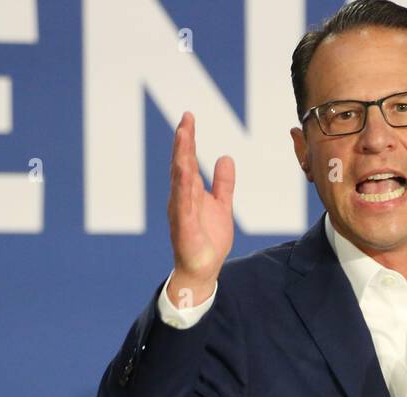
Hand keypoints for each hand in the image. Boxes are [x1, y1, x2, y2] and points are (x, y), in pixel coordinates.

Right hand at [166, 111, 233, 307]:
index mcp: (190, 191)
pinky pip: (183, 204)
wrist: (203, 268)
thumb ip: (223, 183)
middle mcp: (182, 197)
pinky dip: (183, 187)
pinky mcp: (184, 226)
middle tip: (185, 120)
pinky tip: (185, 171)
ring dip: (181, 158)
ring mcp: (181, 210)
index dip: (188, 139)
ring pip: (180, 179)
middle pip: (181, 164)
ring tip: (183, 137)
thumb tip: (225, 157)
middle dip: (183, 142)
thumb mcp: (221, 205)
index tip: (188, 117)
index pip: (188, 160)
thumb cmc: (208, 239)